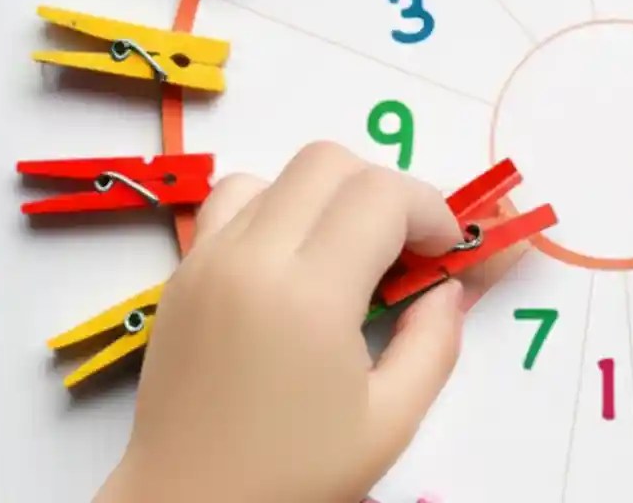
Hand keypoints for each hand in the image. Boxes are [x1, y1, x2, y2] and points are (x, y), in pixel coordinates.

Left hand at [96, 142, 523, 502]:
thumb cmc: (294, 474)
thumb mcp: (391, 421)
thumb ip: (435, 342)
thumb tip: (448, 287)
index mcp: (308, 296)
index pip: (382, 195)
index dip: (431, 210)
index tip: (447, 253)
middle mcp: (251, 258)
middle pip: (332, 162)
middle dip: (388, 191)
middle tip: (408, 250)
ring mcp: (208, 258)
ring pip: (281, 172)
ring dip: (330, 195)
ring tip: (350, 253)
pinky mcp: (183, 271)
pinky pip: (235, 200)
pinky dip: (278, 207)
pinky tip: (295, 263)